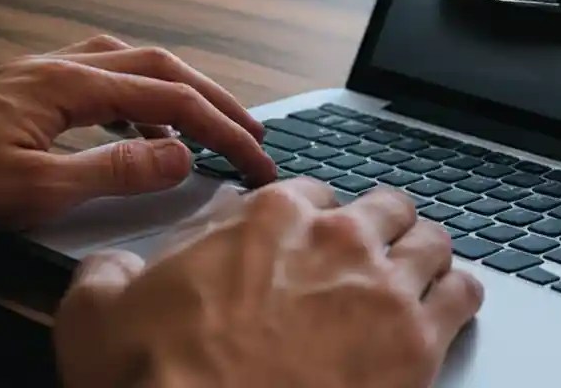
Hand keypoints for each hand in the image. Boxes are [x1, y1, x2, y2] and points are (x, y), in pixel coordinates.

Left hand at [0, 35, 273, 229]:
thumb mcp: (34, 191)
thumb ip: (114, 171)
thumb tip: (182, 158)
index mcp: (66, 84)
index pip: (169, 100)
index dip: (223, 129)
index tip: (257, 160)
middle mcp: (54, 66)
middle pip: (158, 66)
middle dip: (213, 97)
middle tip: (251, 133)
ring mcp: (33, 74)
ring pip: (127, 63)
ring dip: (175, 89)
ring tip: (203, 124)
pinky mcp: (17, 92)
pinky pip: (96, 76)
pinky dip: (133, 96)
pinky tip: (131, 126)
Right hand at [55, 181, 483, 387]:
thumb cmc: (156, 384)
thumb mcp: (97, 315)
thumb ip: (110, 275)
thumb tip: (110, 269)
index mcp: (269, 219)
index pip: (312, 192)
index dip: (311, 218)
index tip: (309, 241)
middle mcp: (336, 240)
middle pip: (384, 208)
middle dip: (378, 228)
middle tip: (367, 257)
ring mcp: (382, 287)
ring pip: (432, 241)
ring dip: (424, 254)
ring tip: (416, 274)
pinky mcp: (417, 340)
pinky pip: (463, 294)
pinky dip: (459, 295)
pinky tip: (448, 304)